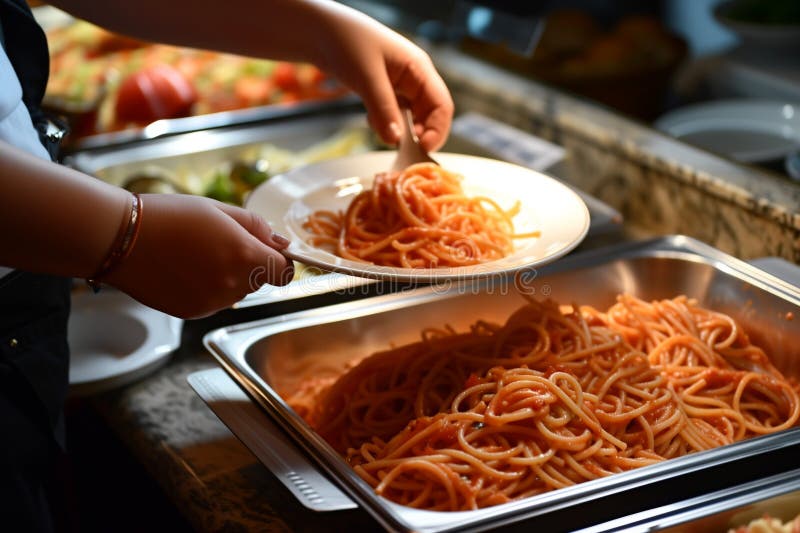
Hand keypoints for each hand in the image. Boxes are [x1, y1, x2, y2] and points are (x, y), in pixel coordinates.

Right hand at [104, 194, 292, 318]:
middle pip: (259, 281)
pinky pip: (214, 301)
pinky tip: (183, 270)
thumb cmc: (169, 217)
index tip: (269, 252)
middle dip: (249, 264)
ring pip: (236, 292)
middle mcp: (233, 285)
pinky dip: (206, 288)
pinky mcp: (193, 313)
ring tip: (196, 254)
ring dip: (227, 276)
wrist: (121, 238)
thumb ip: (257, 229)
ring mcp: (213, 303)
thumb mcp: (221, 210)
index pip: (285, 272)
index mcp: (245, 257)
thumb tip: (280, 245)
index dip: (280, 261)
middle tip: (219, 243)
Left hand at [314, 4, 453, 151]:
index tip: (422, 148)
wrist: (318, 31)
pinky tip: (372, 120)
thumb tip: (395, 140)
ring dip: (399, 130)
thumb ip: (383, 109)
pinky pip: (394, 116)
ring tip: (380, 129)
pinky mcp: (384, 93)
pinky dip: (385, 124)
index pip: (442, 105)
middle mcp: (414, 79)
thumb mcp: (366, 77)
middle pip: (429, 115)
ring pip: (411, 118)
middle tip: (401, 149)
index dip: (437, 130)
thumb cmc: (346, 41)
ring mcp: (400, 86)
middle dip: (418, 134)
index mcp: (419, 69)